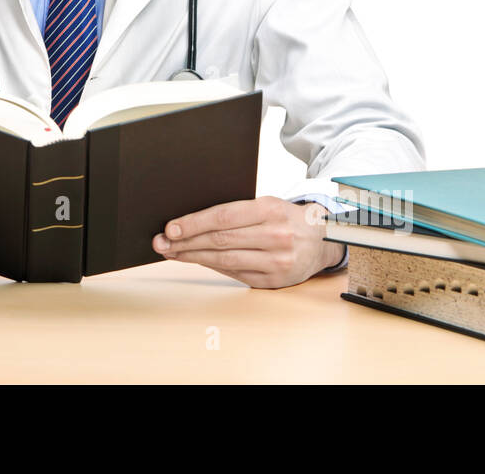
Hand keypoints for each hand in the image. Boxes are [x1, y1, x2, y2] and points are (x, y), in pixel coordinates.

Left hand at [151, 196, 343, 287]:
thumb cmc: (286, 218)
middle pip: (220, 240)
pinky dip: (213, 267)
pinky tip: (197, 260)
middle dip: (186, 242)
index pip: (223, 217)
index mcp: (270, 210)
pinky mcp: (275, 280)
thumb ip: (236, 212)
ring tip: (172, 253)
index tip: (170, 228)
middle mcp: (275, 236)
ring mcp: (277, 261)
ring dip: (194, 257)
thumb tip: (192, 221)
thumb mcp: (267, 205)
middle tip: (162, 243)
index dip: (193, 223)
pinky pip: (236, 273)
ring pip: (225, 260)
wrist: (322, 239)